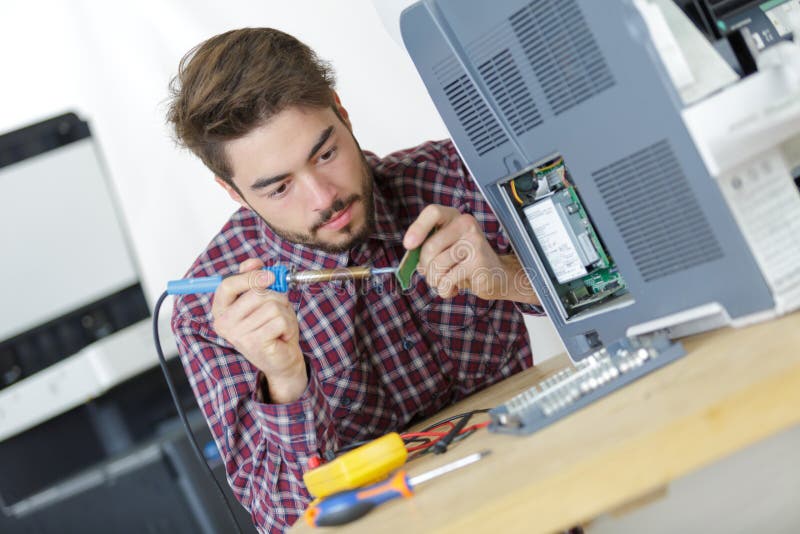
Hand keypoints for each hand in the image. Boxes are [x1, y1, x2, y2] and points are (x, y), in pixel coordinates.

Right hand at [211, 259, 306, 402]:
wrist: (283, 360)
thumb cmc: (272, 329)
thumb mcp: (263, 301)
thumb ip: (254, 281)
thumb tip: (253, 262)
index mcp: (221, 310)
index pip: (227, 284)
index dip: (249, 276)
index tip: (269, 275)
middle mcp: (224, 323)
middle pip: (256, 292)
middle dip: (276, 297)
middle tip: (279, 312)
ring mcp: (238, 334)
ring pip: (271, 305)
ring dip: (285, 312)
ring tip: (280, 326)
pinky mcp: (254, 342)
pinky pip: (280, 319)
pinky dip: (289, 324)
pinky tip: (283, 335)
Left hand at [402, 205, 512, 300]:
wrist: (496, 276)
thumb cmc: (463, 263)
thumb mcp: (444, 250)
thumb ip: (427, 247)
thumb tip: (410, 252)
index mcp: (455, 217)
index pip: (433, 212)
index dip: (418, 228)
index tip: (408, 245)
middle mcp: (466, 224)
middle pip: (430, 246)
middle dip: (425, 267)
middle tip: (433, 275)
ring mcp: (474, 242)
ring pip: (437, 266)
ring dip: (435, 281)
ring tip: (445, 281)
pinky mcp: (478, 262)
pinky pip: (447, 280)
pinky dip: (445, 290)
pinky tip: (455, 288)